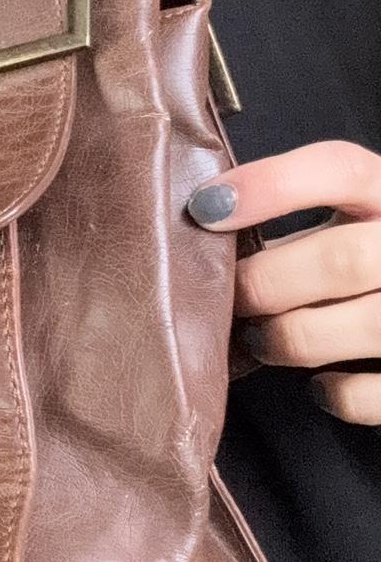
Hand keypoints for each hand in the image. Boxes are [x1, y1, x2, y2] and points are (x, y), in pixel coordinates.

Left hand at [187, 141, 380, 424]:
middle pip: (343, 260)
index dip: (269, 185)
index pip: (341, 169)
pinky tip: (319, 383)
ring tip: (260, 339)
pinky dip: (334, 392)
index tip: (204, 207)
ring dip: (289, 338)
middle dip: (266, 284)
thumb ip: (291, 226)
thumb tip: (198, 243)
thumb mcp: (345, 225)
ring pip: (362, 325)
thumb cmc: (363, 262)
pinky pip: (373, 392)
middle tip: (227, 298)